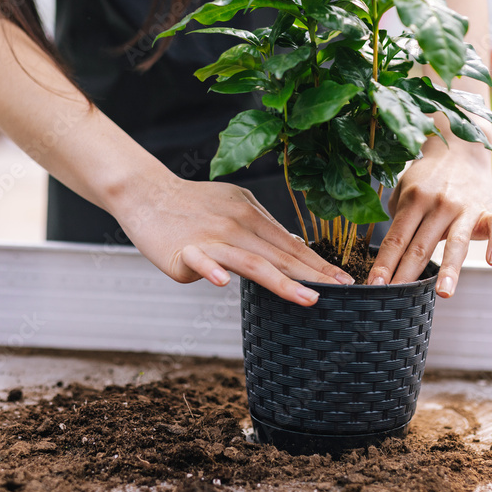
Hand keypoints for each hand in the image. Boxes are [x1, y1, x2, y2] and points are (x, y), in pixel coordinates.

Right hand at [111, 175, 354, 305]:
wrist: (146, 193)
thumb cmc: (192, 204)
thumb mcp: (233, 206)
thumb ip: (261, 229)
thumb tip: (292, 250)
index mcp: (251, 215)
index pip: (291, 244)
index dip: (318, 264)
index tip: (344, 280)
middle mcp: (236, 225)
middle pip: (280, 255)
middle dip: (313, 276)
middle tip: (341, 292)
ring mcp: (211, 238)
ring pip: (251, 263)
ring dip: (282, 282)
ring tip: (308, 299)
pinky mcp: (184, 251)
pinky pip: (201, 261)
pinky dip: (212, 270)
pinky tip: (223, 283)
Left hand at [367, 140, 491, 296]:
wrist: (461, 146)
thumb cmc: (429, 174)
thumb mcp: (405, 187)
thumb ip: (398, 215)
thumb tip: (391, 249)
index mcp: (415, 199)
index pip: (396, 238)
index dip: (385, 263)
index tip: (374, 284)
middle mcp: (439, 204)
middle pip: (420, 246)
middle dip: (406, 275)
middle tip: (396, 298)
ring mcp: (465, 207)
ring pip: (456, 243)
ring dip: (449, 270)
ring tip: (443, 293)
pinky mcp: (489, 209)